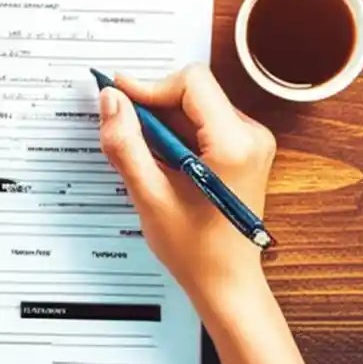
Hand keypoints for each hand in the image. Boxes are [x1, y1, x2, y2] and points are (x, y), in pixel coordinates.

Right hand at [98, 64, 276, 314]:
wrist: (226, 281)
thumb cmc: (196, 249)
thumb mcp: (149, 195)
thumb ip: (125, 143)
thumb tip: (111, 100)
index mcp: (234, 144)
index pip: (190, 82)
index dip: (149, 87)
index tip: (118, 98)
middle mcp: (251, 136)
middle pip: (193, 91)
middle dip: (154, 106)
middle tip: (126, 131)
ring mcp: (250, 143)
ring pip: (195, 105)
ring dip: (163, 122)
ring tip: (146, 157)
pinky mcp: (244, 150)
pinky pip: (203, 123)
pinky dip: (176, 134)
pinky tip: (163, 163)